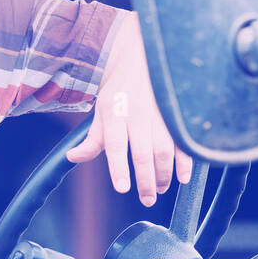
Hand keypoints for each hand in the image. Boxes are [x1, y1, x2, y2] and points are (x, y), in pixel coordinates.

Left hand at [66, 12, 191, 205]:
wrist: (141, 59)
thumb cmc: (119, 91)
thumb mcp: (101, 112)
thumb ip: (92, 140)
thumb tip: (72, 158)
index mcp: (114, 113)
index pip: (114, 145)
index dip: (119, 167)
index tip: (123, 188)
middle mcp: (136, 113)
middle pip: (141, 152)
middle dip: (146, 180)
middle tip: (147, 200)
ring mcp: (158, 113)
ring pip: (163, 149)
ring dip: (164, 173)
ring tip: (160, 189)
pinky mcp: (175, 113)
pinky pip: (182, 140)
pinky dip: (185, 161)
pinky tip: (183, 177)